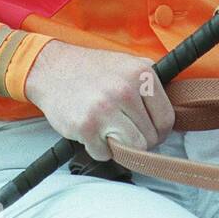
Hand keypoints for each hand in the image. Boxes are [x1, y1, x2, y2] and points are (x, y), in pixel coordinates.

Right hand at [25, 39, 175, 161]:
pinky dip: (99, 149)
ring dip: (121, 147)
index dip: (158, 131)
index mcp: (141, 74)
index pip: (166, 120)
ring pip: (132, 149)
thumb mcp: (127, 63)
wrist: (50, 68)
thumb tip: (168, 114)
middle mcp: (125, 91)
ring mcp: (105, 109)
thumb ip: (149, 84)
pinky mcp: (86, 126)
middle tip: (123, 131)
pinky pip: (105, 154)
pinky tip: (92, 132)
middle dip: (138, 140)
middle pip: (150, 138)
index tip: (148, 132)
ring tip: (109, 132)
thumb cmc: (91, 70)